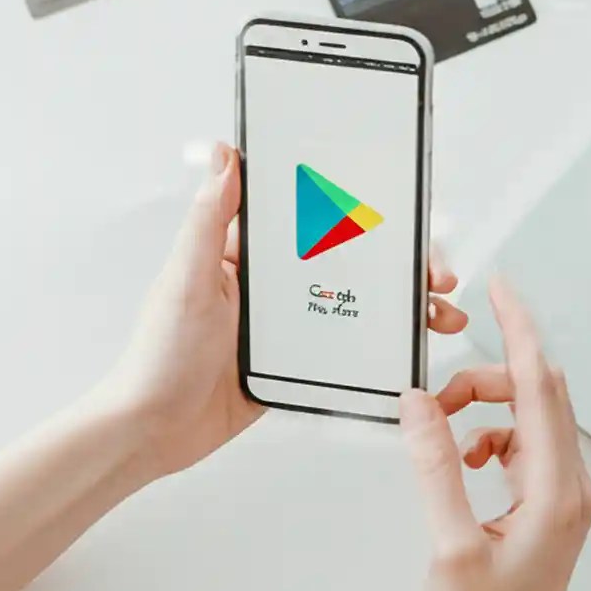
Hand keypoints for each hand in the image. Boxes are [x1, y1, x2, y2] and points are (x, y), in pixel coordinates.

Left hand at [105, 143, 468, 478]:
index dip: (359, 213)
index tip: (399, 214)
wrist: (154, 433)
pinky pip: (346, 346)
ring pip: (356, 303)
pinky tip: (408, 347)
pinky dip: (381, 344)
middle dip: (398, 265)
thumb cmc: (158, 358)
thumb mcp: (187, 281)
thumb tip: (226, 157)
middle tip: (435, 274)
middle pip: (348, 261)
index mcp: (244, 256)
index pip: (311, 219)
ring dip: (400, 306)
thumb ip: (209, 221)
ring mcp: (285, 326)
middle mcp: (269, 286)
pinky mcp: (294, 364)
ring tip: (437, 315)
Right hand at [401, 277, 590, 590]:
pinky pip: (520, 447)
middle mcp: (569, 489)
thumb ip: (434, 468)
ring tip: (441, 432)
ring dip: (482, 411)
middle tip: (438, 387)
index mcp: (557, 492)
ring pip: (526, 420)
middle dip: (487, 378)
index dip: (521, 330)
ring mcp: (559, 499)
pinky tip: (462, 461)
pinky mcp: (544, 508)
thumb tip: (421, 405)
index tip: (504, 290)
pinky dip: (487, 439)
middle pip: (537, 396)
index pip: (543, 386)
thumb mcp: (450, 544)